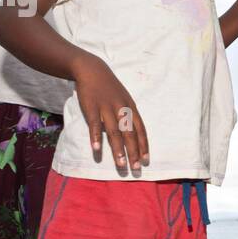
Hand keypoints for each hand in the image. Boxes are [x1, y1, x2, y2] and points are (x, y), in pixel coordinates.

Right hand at [72, 54, 149, 171]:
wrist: (93, 69)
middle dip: (134, 152)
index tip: (146, 160)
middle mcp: (121, 109)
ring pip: (114, 132)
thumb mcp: (124, 99)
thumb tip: (131, 135)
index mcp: (130, 108)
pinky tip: (96, 149)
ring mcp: (106, 108)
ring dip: (118, 149)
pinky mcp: (92, 107)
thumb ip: (127, 116)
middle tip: (136, 169)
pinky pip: (95, 124)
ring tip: (121, 164)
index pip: (140, 130)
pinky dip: (96, 137)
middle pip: (129, 134)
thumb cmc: (110, 88)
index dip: (143, 145)